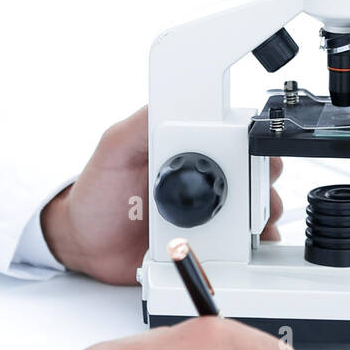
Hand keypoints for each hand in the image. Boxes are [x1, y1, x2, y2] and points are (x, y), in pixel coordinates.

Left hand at [41, 105, 284, 284]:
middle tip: (260, 196)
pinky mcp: (207, 243)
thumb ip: (141, 125)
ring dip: (262, 215)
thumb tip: (170, 104)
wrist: (85, 242)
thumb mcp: (114, 148)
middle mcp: (203, 176)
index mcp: (188, 147)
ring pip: (253, 210)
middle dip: (264, 182)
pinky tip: (254, 244)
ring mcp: (208, 211)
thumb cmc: (97, 190)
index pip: (233, 137)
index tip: (254, 156)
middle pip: (253, 173)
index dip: (251, 145)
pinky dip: (253, 245)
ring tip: (257, 225)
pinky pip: (239, 245)